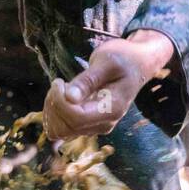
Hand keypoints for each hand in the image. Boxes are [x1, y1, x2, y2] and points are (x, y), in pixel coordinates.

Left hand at [43, 29, 174, 139]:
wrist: (136, 64)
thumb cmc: (123, 58)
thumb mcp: (106, 62)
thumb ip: (88, 80)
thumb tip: (69, 97)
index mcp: (111, 109)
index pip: (76, 118)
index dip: (60, 102)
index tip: (59, 81)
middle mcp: (104, 124)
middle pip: (65, 128)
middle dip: (54, 105)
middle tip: (60, 83)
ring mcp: (95, 127)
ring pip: (59, 131)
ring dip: (52, 110)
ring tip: (61, 89)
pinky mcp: (86, 125)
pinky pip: (61, 128)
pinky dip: (54, 114)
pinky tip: (60, 96)